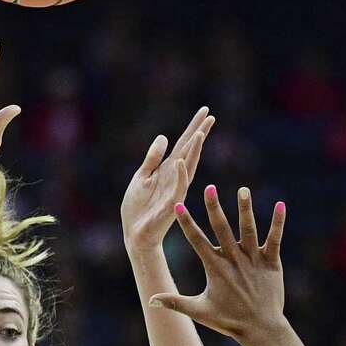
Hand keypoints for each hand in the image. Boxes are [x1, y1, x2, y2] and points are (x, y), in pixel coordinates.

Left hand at [121, 107, 213, 247]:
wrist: (135, 233)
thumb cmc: (138, 208)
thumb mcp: (141, 176)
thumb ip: (152, 158)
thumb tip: (163, 137)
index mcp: (168, 170)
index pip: (183, 145)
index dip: (194, 128)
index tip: (205, 112)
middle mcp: (175, 177)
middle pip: (190, 151)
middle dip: (199, 133)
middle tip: (210, 116)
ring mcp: (175, 190)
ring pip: (187, 167)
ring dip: (194, 151)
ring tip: (200, 134)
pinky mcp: (170, 204)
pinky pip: (177, 188)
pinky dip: (180, 175)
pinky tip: (181, 161)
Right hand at [152, 184, 286, 340]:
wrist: (261, 329)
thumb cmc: (229, 320)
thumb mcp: (200, 311)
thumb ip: (175, 302)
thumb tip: (151, 301)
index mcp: (215, 268)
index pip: (197, 240)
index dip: (187, 222)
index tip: (178, 204)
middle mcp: (234, 260)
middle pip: (222, 229)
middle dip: (215, 208)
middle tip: (210, 187)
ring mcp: (254, 260)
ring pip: (249, 229)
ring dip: (245, 209)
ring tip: (243, 190)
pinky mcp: (271, 262)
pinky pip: (275, 239)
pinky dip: (278, 223)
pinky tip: (280, 205)